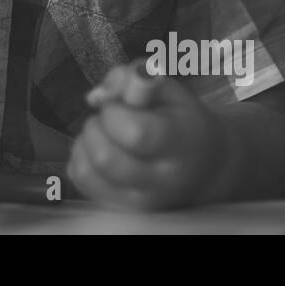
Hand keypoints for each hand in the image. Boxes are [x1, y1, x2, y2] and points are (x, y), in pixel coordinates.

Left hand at [67, 60, 226, 209]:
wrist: (204, 166)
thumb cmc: (180, 119)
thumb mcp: (167, 89)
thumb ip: (134, 77)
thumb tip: (100, 94)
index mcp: (180, 143)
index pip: (133, 133)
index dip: (114, 111)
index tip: (121, 103)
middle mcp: (162, 180)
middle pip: (105, 157)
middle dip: (95, 127)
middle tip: (109, 118)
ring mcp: (141, 201)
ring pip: (87, 172)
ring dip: (85, 142)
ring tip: (104, 133)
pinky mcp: (122, 208)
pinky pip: (81, 181)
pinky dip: (80, 159)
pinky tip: (99, 149)